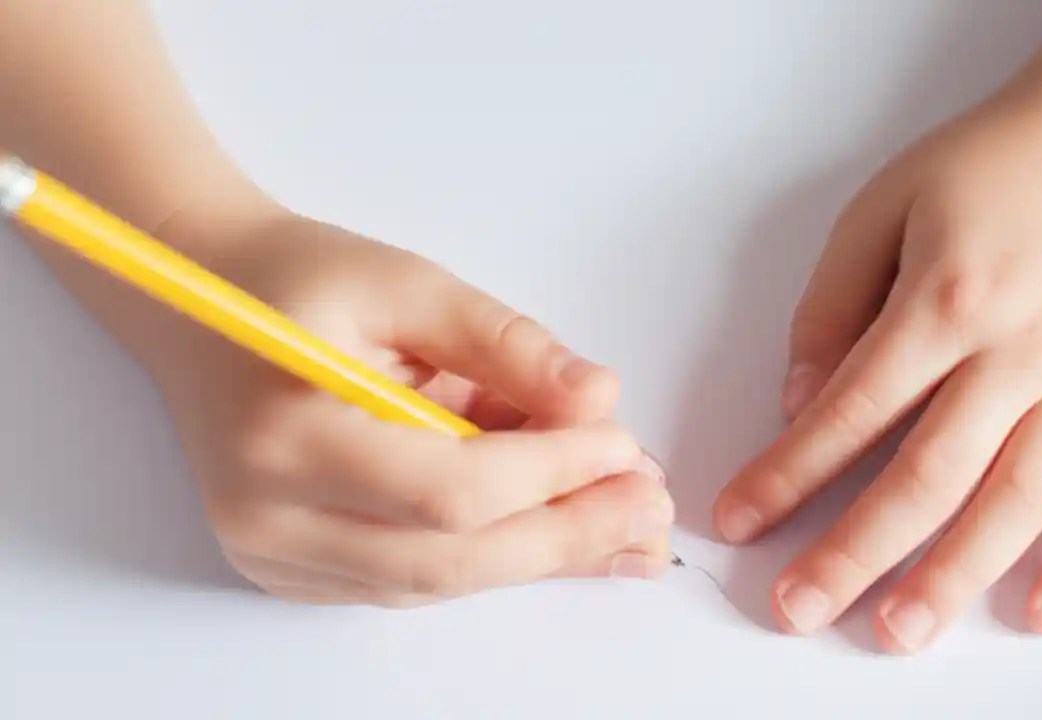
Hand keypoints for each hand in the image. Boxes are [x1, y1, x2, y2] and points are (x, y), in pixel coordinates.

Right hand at [153, 209, 671, 605]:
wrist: (202, 303)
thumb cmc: (297, 281)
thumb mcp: (404, 282)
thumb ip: (502, 343)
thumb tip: (598, 398)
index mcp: (285, 435)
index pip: (447, 490)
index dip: (550, 474)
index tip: (623, 442)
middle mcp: (269, 519)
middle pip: (447, 561)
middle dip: (564, 536)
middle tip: (649, 510)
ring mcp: (277, 557)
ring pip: (437, 582)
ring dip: (540, 553)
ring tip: (626, 524)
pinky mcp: (298, 569)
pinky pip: (416, 577)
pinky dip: (493, 550)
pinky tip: (561, 526)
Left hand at [714, 70, 1041, 650]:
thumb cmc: (991, 167)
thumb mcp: (885, 208)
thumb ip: (833, 306)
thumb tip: (798, 401)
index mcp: (947, 298)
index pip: (850, 410)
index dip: (786, 473)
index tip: (738, 519)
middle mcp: (1018, 350)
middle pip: (926, 474)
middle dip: (853, 551)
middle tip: (797, 608)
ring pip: (1015, 499)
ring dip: (954, 574)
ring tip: (898, 632)